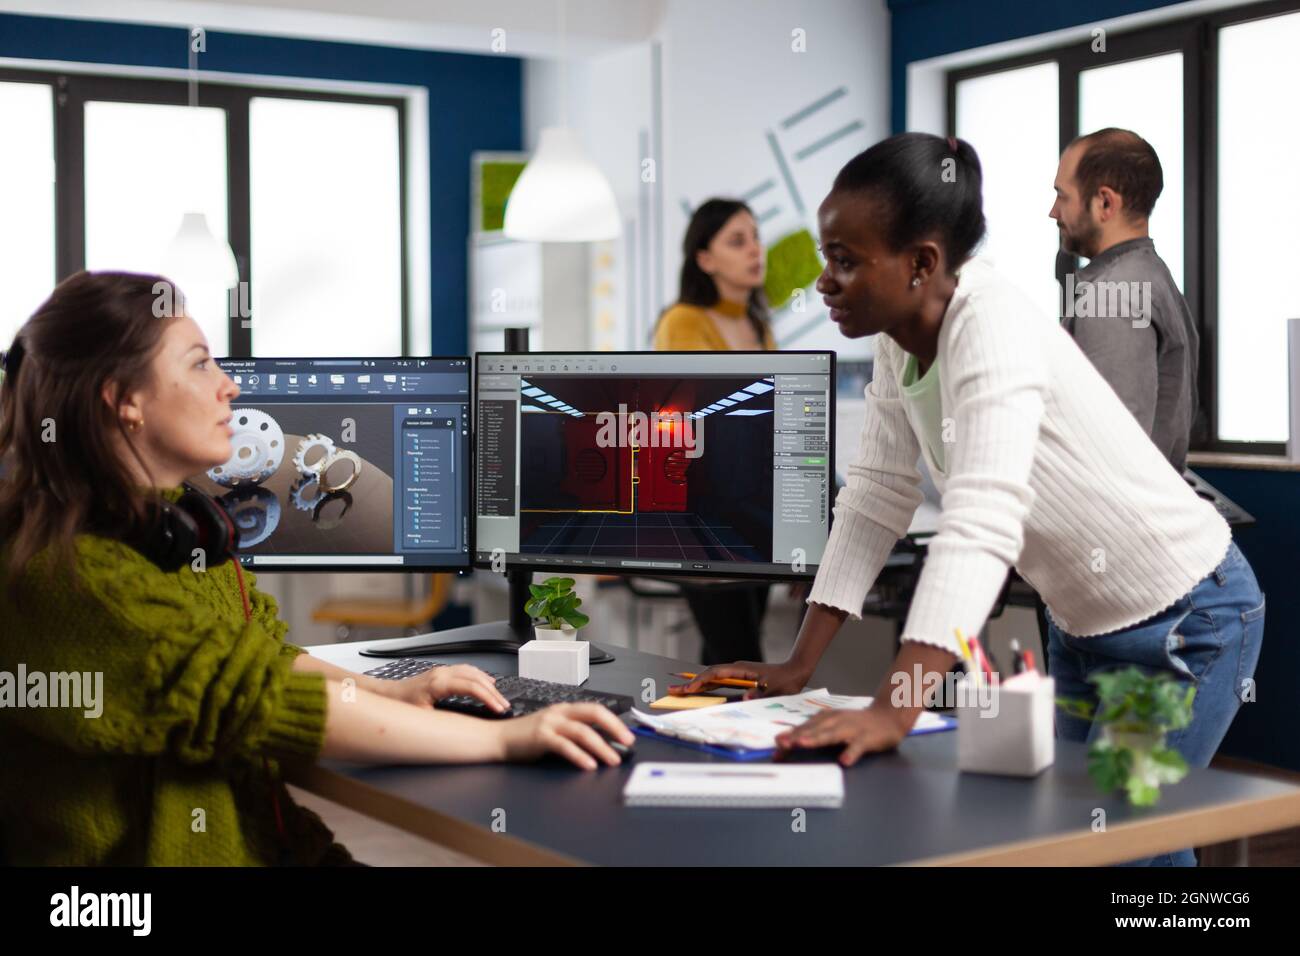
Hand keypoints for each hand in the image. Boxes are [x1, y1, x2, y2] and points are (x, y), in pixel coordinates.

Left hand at [389, 664, 510, 713]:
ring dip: (488, 683)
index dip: (488, 698)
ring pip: (473, 671)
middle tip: (504, 705)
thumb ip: (441, 720)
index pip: (471, 687)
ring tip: (499, 697)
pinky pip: (466, 670)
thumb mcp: (421, 718)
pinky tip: (485, 683)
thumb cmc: (400, 706)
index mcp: (438, 684)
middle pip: (476, 678)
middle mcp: (442, 673)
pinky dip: (480, 677)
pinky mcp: (441, 673)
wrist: (387, 695)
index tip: (499, 709)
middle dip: (493, 692)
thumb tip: (461, 728)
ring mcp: (442, 671)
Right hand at [499, 703, 635, 769]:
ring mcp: (549, 723)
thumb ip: (573, 734)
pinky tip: (589, 765)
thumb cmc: (526, 738)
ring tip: (613, 759)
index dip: (614, 721)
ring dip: (601, 746)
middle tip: (628, 743)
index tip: (627, 735)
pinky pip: (565, 746)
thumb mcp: (553, 731)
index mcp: (565, 709)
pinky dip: (579, 756)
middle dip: (614, 728)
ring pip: (582, 731)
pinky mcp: (540, 737)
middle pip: (594, 714)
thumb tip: (601, 746)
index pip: (596, 709)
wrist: (498, 739)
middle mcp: (559, 713)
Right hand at [668, 660, 811, 699]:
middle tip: (672, 690)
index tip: (689, 690)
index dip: (701, 682)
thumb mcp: (774, 689)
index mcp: (740, 669)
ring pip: (711, 679)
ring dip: (696, 685)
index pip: (715, 674)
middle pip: (708, 676)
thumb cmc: (785, 680)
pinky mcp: (739, 678)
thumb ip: (758, 693)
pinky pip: (718, 682)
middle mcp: (735, 669)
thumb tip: (745, 698)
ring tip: (679, 691)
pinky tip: (699, 692)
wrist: (795, 671)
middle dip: (690, 683)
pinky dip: (706, 687)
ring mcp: (736, 673)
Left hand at [774, 707, 910, 765]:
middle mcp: (835, 721)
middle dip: (796, 737)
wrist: (887, 717)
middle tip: (781, 744)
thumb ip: (811, 735)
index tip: (775, 749)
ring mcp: (851, 729)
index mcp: (825, 719)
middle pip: (813, 730)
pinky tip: (844, 761)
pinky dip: (851, 752)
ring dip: (816, 739)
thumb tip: (785, 745)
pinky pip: (858, 746)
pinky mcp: (867, 738)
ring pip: (831, 734)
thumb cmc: (854, 725)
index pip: (803, 729)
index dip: (789, 738)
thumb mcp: (831, 726)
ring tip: (803, 744)